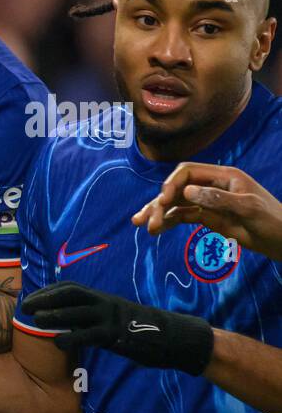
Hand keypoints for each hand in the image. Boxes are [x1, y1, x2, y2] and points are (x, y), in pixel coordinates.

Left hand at [21, 282, 212, 374]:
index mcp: (103, 298)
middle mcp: (106, 303)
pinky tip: (59, 342)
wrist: (173, 338)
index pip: (71, 288)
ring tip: (36, 321)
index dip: (49, 291)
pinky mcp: (118, 335)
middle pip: (71, 294)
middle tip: (26, 306)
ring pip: (78, 313)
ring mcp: (112, 318)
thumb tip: (66, 320)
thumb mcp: (112, 318)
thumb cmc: (138, 330)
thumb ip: (92, 317)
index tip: (31, 298)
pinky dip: (73, 337)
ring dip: (55, 316)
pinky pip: (91, 335)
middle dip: (47, 298)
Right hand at [132, 162, 281, 261]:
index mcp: (223, 176)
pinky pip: (181, 217)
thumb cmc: (271, 220)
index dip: (172, 184)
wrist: (281, 241)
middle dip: (160, 202)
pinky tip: (156, 230)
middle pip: (177, 188)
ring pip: (176, 204)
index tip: (164, 201)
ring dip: (159, 213)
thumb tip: (186, 191)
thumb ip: (217, 198)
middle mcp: (212, 186)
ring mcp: (207, 202)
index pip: (188, 171)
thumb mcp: (246, 207)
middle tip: (146, 220)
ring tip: (145, 227)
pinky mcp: (206, 218)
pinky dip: (167, 222)